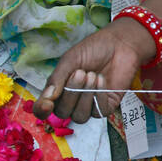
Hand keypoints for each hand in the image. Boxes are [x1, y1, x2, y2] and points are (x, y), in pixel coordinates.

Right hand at [33, 20, 154, 122]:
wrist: (119, 44)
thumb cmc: (93, 50)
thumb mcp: (70, 60)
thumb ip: (57, 78)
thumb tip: (48, 97)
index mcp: (58, 89)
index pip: (44, 108)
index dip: (42, 110)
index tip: (47, 105)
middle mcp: (72, 101)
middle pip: (63, 113)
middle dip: (71, 94)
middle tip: (80, 73)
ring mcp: (89, 105)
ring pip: (80, 117)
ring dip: (85, 96)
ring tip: (92, 75)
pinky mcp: (106, 106)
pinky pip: (98, 111)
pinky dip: (99, 96)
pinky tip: (102, 80)